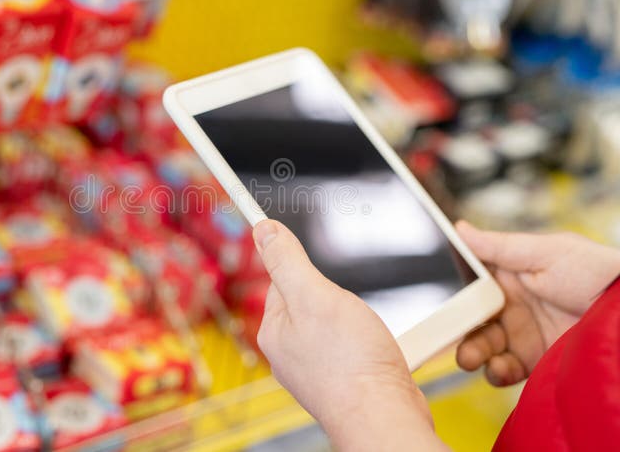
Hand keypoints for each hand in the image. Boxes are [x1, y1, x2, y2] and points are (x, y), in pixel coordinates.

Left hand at [253, 220, 446, 450]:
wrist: (384, 417)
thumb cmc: (350, 362)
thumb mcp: (314, 295)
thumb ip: (287, 261)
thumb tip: (262, 230)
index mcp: (274, 330)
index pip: (281, 280)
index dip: (304, 271)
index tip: (321, 275)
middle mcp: (289, 353)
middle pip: (310, 302)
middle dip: (335, 299)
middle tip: (348, 313)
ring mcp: (314, 370)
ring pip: (333, 325)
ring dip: (353, 322)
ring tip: (363, 335)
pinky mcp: (341, 382)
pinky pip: (350, 349)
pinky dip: (364, 345)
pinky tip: (373, 351)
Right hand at [455, 221, 619, 385]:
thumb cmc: (595, 273)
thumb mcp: (544, 252)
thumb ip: (498, 246)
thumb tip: (460, 228)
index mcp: (510, 277)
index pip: (470, 286)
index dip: (454, 296)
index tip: (444, 304)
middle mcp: (512, 307)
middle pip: (470, 319)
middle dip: (456, 329)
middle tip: (450, 334)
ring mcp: (523, 335)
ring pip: (482, 346)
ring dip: (472, 352)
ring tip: (473, 356)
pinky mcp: (534, 362)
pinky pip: (504, 371)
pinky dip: (496, 372)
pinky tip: (499, 367)